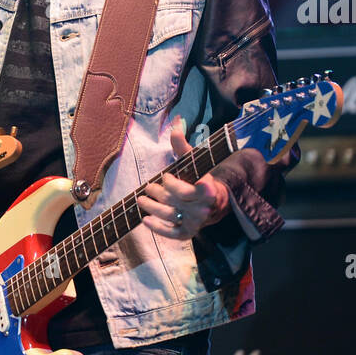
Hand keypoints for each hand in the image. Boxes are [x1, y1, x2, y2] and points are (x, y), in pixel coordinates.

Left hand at [137, 117, 229, 239]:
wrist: (214, 202)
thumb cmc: (200, 178)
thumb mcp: (194, 161)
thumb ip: (183, 145)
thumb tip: (176, 121)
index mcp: (208, 190)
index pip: (191, 191)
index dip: (175, 185)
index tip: (166, 176)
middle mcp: (204, 208)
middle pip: (175, 201)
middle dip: (159, 192)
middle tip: (149, 187)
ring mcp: (196, 222)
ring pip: (171, 215)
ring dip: (153, 208)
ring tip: (141, 200)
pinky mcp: (189, 232)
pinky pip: (173, 233)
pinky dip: (159, 228)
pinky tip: (145, 220)